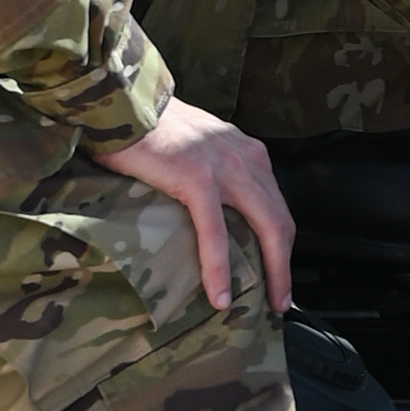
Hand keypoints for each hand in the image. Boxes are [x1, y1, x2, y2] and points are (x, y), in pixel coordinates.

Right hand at [98, 100, 294, 311]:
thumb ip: (214, 170)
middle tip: (282, 301)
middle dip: (286, 265)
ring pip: (264, 229)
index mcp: (247, 151)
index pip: (277, 204)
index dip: (282, 242)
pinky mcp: (198, 179)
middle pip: (280, 221)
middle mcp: (246, 158)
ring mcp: (225, 169)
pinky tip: (220, 296)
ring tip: (267, 305)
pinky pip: (216, 233)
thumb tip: (213, 207)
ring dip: (271, 273)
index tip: (280, 271)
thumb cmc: (150, 128)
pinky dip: (220, 269)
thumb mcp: (198, 145)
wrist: (123, 104)